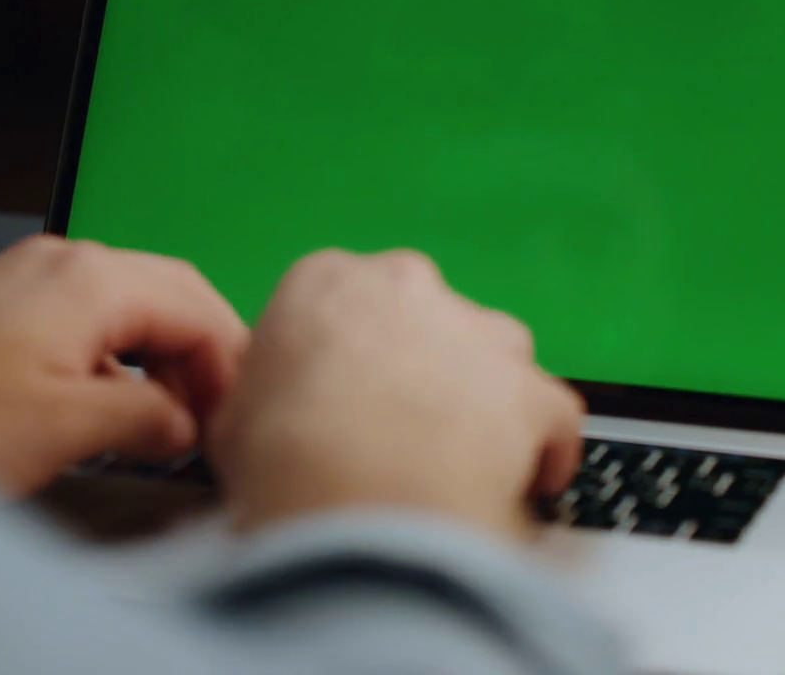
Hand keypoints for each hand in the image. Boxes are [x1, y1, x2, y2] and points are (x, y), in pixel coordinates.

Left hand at [0, 236, 247, 495]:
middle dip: (203, 356)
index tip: (236, 422)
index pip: (198, 307)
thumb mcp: (64, 428)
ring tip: (170, 423)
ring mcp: (30, 276)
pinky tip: (115, 405)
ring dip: (162, 358)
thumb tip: (184, 425)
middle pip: (170, 294)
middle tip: (216, 421)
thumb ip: (145, 417)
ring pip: (130, 304)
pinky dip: (119, 356)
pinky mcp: (4, 301)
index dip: (229, 367)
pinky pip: (89, 316)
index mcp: (91, 279)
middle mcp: (65, 261)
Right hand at [208, 249, 583, 539]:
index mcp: (325, 280)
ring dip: (479, 398)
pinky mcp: (533, 389)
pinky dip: (542, 447)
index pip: (337, 304)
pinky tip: (523, 484)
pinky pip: (550, 414)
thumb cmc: (283, 461)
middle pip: (420, 319)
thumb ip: (263, 397)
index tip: (337, 398)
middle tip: (392, 429)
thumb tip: (266, 418)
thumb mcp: (234, 419)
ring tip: (454, 460)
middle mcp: (408, 286)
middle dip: (415, 366)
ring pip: (491, 356)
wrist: (357, 504)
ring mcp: (478, 333)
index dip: (341, 359)